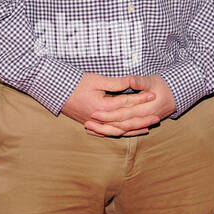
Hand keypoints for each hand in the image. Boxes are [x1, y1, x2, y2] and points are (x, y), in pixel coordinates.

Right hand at [61, 73, 175, 137]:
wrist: (56, 91)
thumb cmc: (75, 83)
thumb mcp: (96, 80)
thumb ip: (115, 83)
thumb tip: (131, 82)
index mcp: (101, 106)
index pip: (125, 102)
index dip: (140, 98)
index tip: (153, 94)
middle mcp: (99, 118)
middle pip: (125, 121)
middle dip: (142, 119)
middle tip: (157, 116)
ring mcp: (95, 124)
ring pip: (118, 130)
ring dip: (134, 129)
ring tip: (148, 127)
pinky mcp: (91, 125)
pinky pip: (108, 133)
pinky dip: (121, 133)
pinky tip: (129, 132)